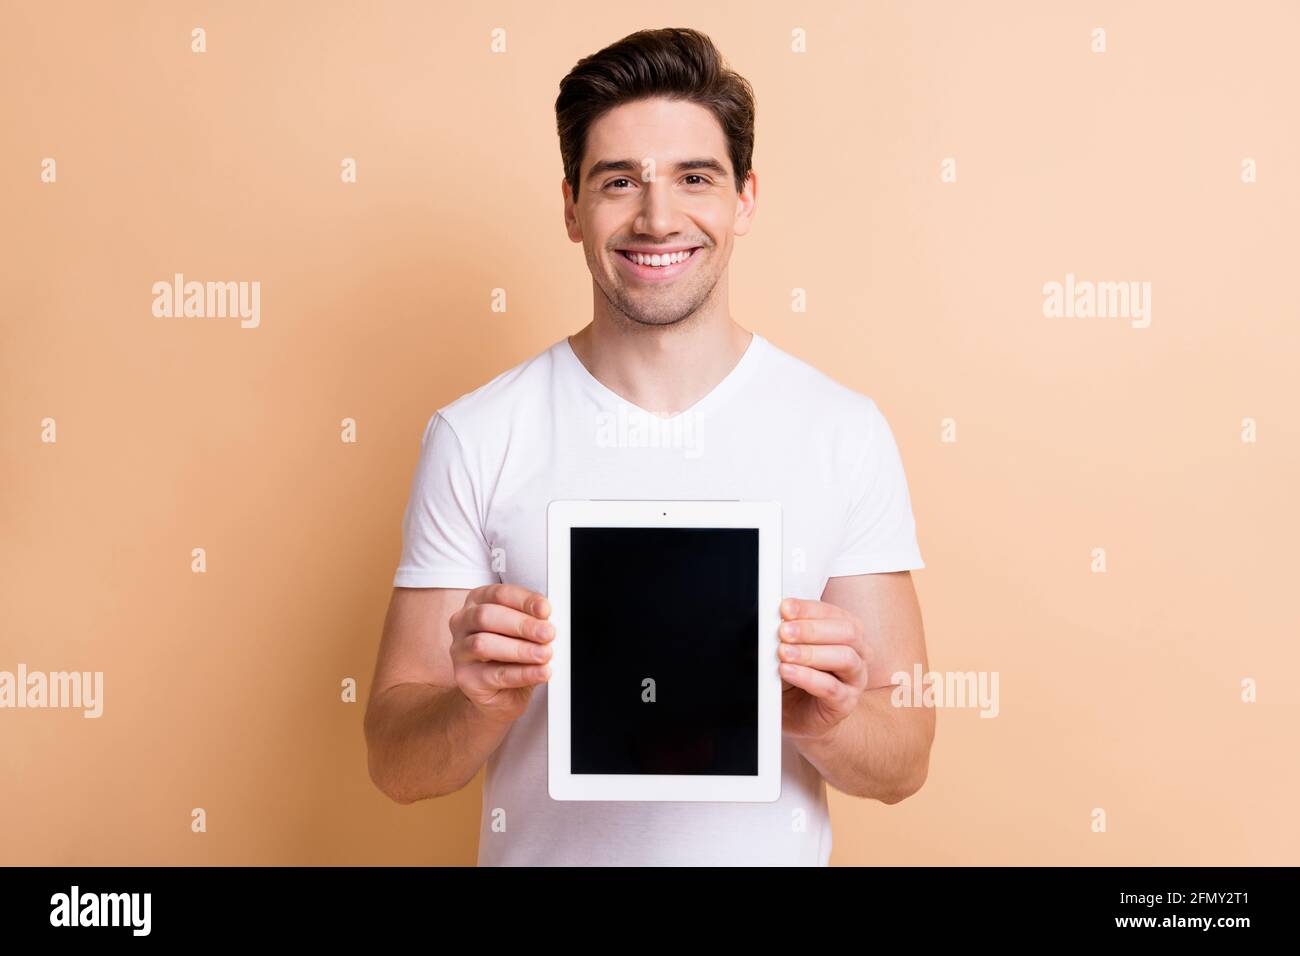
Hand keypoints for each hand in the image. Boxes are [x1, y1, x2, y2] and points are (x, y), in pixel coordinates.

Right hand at [449, 583, 553, 723]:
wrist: (501, 694)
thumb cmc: (511, 655)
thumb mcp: (523, 632)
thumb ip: (532, 621)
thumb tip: (548, 620)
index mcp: (477, 602)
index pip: (499, 594)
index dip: (524, 600)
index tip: (545, 610)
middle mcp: (463, 623)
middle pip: (486, 616)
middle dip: (521, 624)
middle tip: (547, 633)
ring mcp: (460, 650)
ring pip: (483, 644)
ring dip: (520, 649)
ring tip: (544, 654)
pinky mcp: (465, 678)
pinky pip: (494, 674)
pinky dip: (522, 673)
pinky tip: (540, 672)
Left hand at [777, 597, 870, 740]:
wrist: (797, 714)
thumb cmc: (796, 676)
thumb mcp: (790, 649)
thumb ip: (788, 634)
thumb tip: (775, 618)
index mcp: (847, 632)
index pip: (833, 613)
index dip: (808, 609)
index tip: (785, 608)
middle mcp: (858, 653)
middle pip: (846, 632)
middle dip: (811, 629)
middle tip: (783, 631)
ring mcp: (855, 679)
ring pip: (845, 658)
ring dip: (811, 653)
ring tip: (783, 653)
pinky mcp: (846, 702)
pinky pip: (831, 688)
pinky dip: (807, 677)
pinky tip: (787, 671)